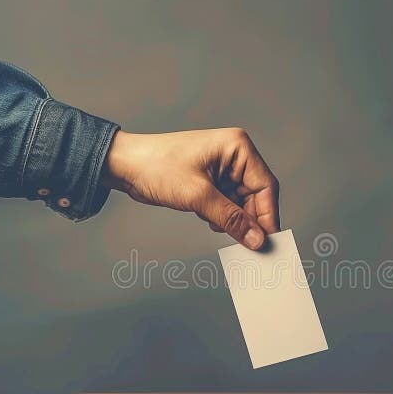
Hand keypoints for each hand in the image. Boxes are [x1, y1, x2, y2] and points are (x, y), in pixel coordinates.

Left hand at [102, 128, 279, 249]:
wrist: (124, 165)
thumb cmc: (158, 167)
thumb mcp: (198, 196)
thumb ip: (231, 219)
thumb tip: (257, 239)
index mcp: (237, 147)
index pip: (265, 185)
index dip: (268, 215)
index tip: (268, 241)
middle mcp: (234, 156)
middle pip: (256, 196)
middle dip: (250, 220)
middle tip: (249, 246)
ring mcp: (223, 169)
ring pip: (242, 204)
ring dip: (234, 220)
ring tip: (218, 227)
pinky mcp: (212, 182)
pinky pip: (228, 205)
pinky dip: (223, 218)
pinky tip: (209, 221)